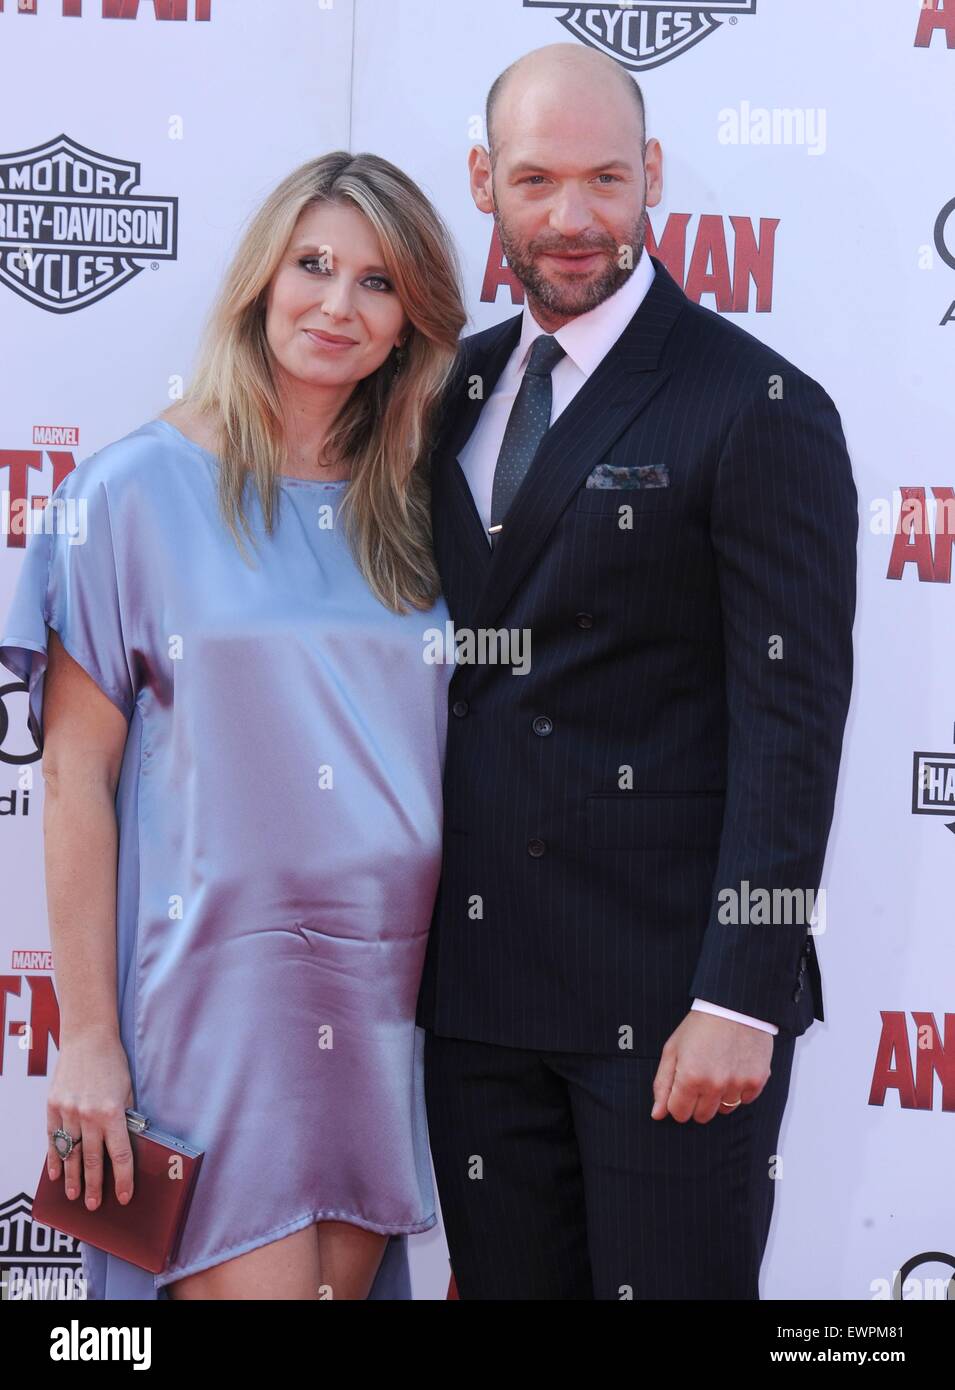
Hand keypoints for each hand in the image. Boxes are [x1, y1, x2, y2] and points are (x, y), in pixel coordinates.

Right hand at [46, 1027, 135, 1209]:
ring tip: (75, 1196)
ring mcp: (68, 1112)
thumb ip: (125, 1118)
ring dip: (72, 1178)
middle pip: (92, 1160)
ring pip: (70, 1154)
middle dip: (95, 1186)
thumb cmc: (113, 1062)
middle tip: (95, 1205)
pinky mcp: (53, 1106)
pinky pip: (53, 1138)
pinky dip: (54, 1158)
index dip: (123, 1179)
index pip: (119, 1156)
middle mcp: (88, 1115)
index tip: (125, 1196)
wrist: (88, 1037)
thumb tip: (124, 1145)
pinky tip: (55, 1174)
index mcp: (112, 1112)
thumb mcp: (128, 1090)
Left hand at [651, 1010, 772, 1123]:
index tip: (681, 1089)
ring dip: (718, 1096)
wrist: (734, 1006)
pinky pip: (745, 1101)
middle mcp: (714, 1085)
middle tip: (699, 1078)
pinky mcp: (756, 1081)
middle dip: (697, 1102)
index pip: (679, 1114)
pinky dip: (738, 1090)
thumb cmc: (701, 1025)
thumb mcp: (673, 1049)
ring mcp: (737, 1084)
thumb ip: (663, 1084)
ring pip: (723, 1110)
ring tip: (717, 1071)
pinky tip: (733, 1070)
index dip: (677, 1102)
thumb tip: (657, 1113)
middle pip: (701, 1116)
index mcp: (690, 1077)